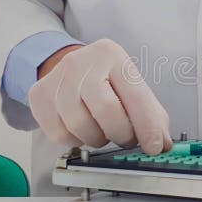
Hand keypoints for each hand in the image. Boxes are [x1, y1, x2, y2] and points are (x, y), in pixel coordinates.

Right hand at [28, 39, 171, 152]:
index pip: (135, 96)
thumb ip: (151, 114)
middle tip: (126, 137)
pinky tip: (82, 127)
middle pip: (107, 113)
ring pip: (82, 128)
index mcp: (111, 55)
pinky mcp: (39, 97)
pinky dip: (77, 139)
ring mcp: (57, 80)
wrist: (70, 67)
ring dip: (99, 138)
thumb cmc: (105, 79)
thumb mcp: (131, 86)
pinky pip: (61, 135)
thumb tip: (162, 143)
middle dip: (122, 134)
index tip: (155, 146)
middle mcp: (81, 63)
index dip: (148, 127)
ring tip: (103, 128)